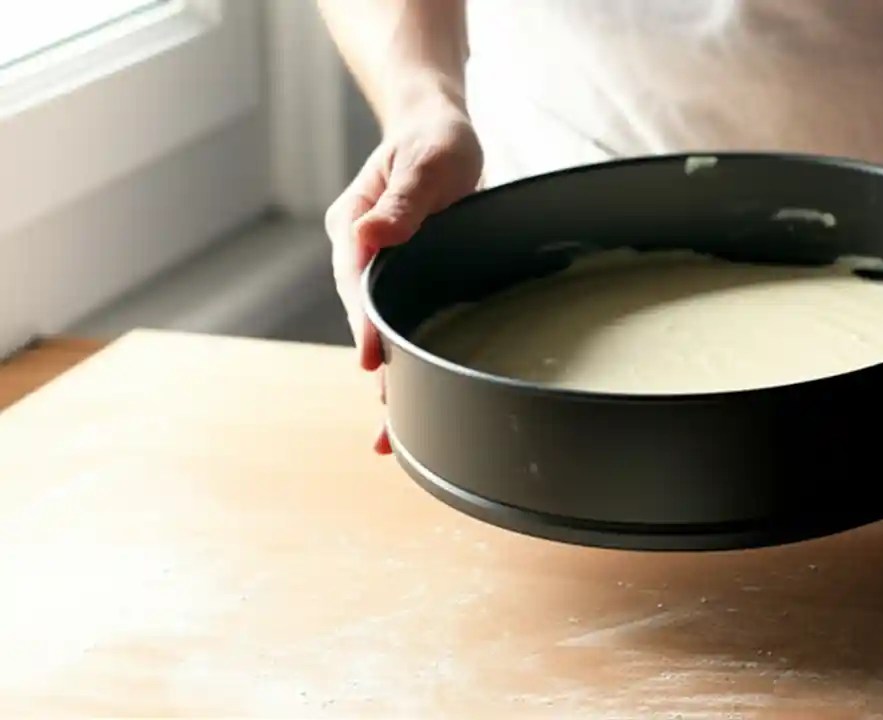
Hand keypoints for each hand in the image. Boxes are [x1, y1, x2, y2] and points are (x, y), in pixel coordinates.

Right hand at [325, 101, 482, 453]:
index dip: (366, 323)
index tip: (371, 359)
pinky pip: (404, 330)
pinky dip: (410, 366)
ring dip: (392, 382)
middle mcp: (362, 258)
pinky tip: (418, 407)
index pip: (357, 283)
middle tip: (390, 431)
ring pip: (383, 334)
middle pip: (365, 322)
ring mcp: (383, 275)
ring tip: (397, 443)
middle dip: (379, 374)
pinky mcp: (406, 285)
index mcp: (355, 228)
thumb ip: (403, 202)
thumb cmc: (435, 141)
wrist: (437, 131)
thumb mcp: (427, 162)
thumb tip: (371, 235)